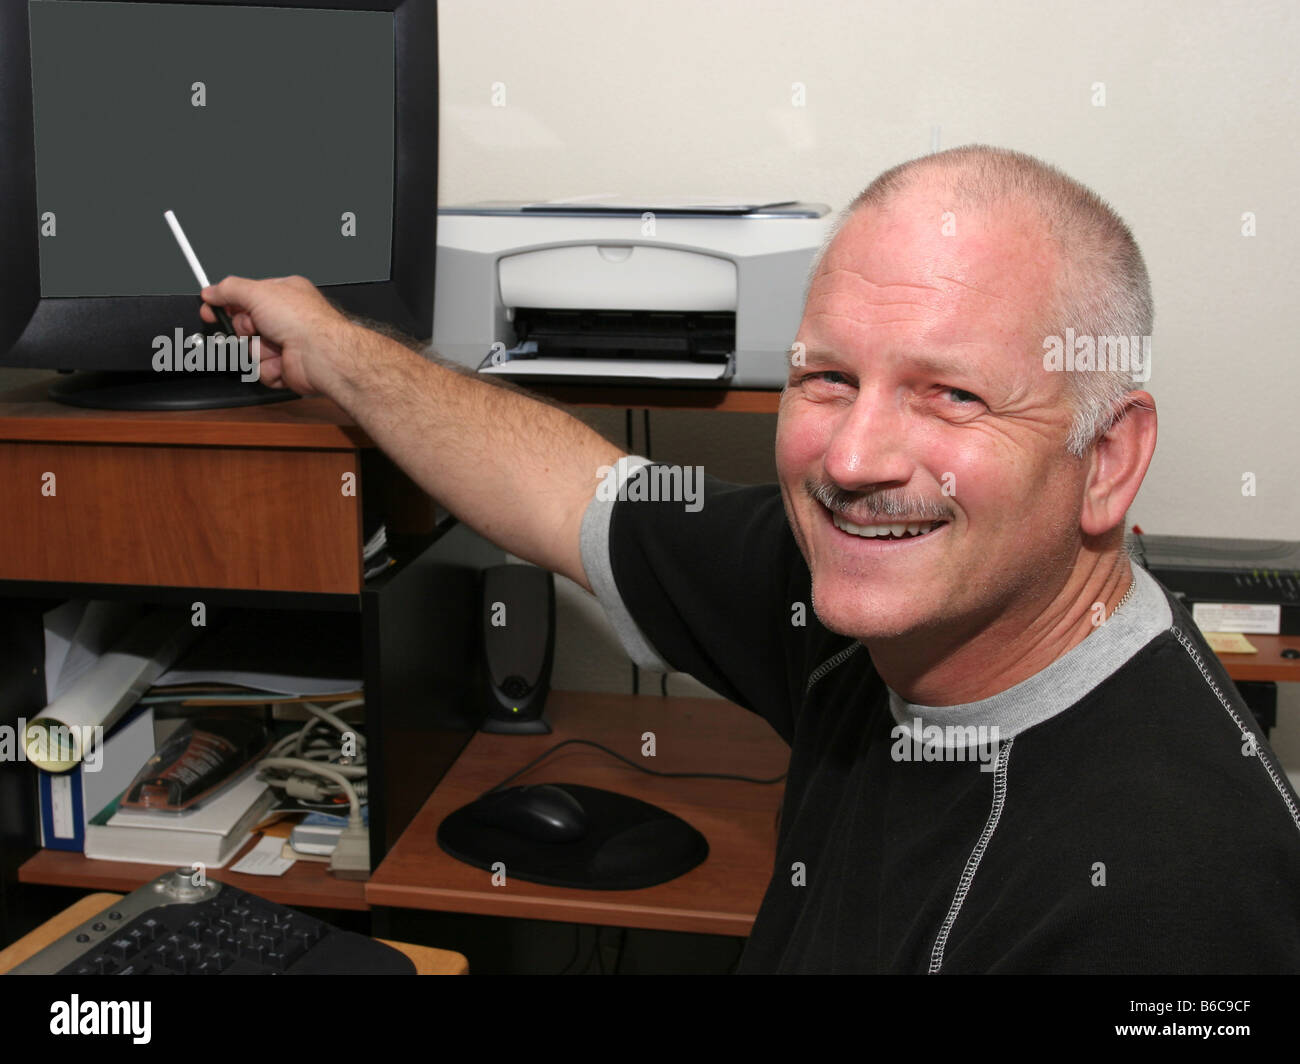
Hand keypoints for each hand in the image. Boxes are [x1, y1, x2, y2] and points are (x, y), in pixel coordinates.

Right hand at [199, 275, 357, 395]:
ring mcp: (287, 344)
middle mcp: (286, 318)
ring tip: (276, 345)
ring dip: (259, 350)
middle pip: (245, 326)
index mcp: (283, 294)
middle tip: (256, 328)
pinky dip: (270, 368)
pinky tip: (284, 361)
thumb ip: (230, 289)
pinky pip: (262, 370)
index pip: (245, 297)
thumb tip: (211, 291)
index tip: (210, 308)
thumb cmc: (304, 321)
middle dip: (246, 330)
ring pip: (252, 350)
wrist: (321, 355)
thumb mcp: (258, 292)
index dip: (226, 303)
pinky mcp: (287, 367)